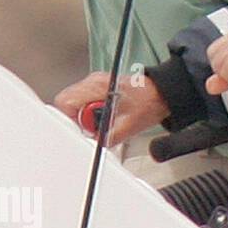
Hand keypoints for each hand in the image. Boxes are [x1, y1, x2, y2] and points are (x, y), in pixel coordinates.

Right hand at [53, 70, 169, 145]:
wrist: (163, 94)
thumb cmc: (149, 104)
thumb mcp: (127, 127)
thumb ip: (105, 138)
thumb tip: (91, 145)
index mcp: (98, 87)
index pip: (65, 102)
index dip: (68, 120)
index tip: (78, 130)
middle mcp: (93, 81)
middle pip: (66, 101)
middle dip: (74, 119)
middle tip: (91, 128)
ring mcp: (95, 82)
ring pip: (73, 101)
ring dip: (82, 115)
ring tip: (101, 122)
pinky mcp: (99, 86)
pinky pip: (83, 100)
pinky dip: (89, 110)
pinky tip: (104, 116)